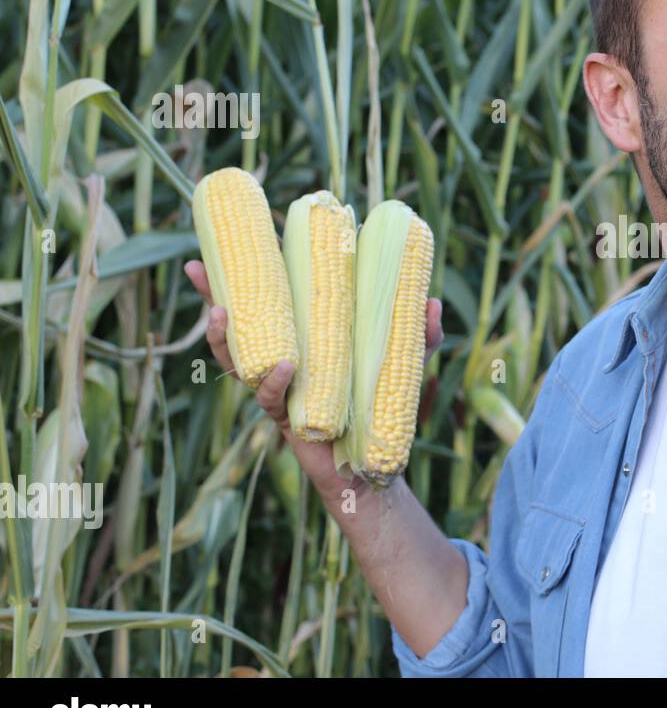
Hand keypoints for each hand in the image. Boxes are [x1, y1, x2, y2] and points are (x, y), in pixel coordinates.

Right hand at [183, 259, 443, 495]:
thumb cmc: (385, 407)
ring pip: (238, 360)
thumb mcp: (408, 364)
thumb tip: (431, 302)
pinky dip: (276, 382)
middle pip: (241, 322)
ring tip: (220, 313)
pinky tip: (287, 367)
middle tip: (195, 269)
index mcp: (307, 336)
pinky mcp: (285, 417)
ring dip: (222, 338)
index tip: (230, 241)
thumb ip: (420, 335)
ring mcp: (280, 388)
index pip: (274, 298)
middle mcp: (286, 358)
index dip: (249, 271)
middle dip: (212, 295)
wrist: (374, 466)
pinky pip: (270, 398)